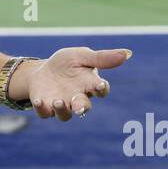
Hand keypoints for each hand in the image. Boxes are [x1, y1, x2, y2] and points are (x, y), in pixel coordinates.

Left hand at [11, 47, 131, 120]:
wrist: (42, 71)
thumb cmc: (66, 64)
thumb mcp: (81, 56)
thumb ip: (102, 57)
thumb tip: (128, 53)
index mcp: (89, 84)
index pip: (100, 89)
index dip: (101, 89)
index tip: (100, 85)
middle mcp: (77, 98)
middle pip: (84, 107)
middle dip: (82, 107)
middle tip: (79, 107)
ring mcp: (62, 105)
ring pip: (65, 115)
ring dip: (62, 110)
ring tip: (58, 101)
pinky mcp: (46, 108)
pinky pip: (45, 113)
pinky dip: (43, 109)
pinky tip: (40, 101)